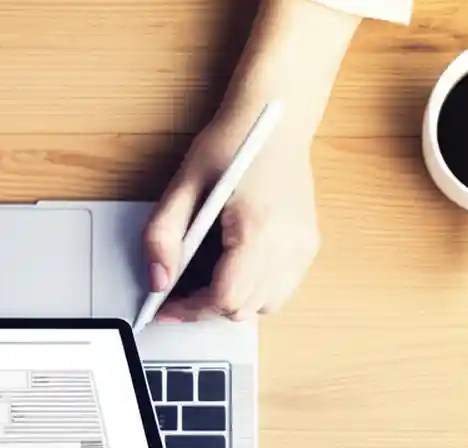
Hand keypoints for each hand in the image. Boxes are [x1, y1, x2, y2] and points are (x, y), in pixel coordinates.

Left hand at [143, 115, 319, 320]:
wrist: (277, 118)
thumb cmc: (233, 143)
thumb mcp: (184, 184)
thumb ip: (163, 235)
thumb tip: (158, 281)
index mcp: (257, 228)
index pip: (225, 298)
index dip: (190, 309)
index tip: (165, 306)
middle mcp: (289, 244)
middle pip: (242, 309)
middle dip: (205, 309)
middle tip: (176, 294)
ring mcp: (304, 248)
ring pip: (263, 307)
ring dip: (231, 302)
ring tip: (203, 281)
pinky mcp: (309, 247)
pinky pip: (278, 290)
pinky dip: (252, 290)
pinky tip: (231, 267)